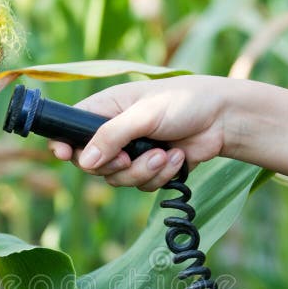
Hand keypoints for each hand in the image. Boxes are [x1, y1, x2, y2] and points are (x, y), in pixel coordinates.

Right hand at [49, 76, 237, 190]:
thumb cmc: (184, 102)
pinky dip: (161, 176)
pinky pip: (142, 185)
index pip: (71, 130)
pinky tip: (176, 157)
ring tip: (165, 155)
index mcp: (106, 109)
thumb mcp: (144, 114)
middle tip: (129, 156)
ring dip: (143, 172)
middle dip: (114, 165)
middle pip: (92, 165)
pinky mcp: (150, 169)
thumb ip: (112, 136)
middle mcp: (114, 132)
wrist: (223, 119)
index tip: (64, 155)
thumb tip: (84, 161)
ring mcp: (132, 153)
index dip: (64, 145)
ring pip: (118, 180)